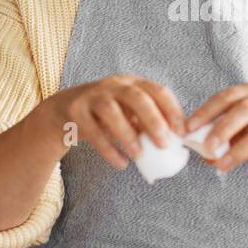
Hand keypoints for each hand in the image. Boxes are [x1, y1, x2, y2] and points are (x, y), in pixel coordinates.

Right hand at [52, 75, 184, 170]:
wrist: (65, 111)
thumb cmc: (107, 115)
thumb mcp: (128, 112)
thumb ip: (147, 122)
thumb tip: (175, 142)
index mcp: (133, 83)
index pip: (157, 91)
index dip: (172, 110)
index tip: (182, 132)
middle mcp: (114, 85)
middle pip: (136, 97)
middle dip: (153, 120)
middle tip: (164, 144)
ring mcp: (93, 96)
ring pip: (111, 112)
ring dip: (127, 135)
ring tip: (139, 156)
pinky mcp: (76, 112)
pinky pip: (93, 131)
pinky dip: (109, 149)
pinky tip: (121, 163)